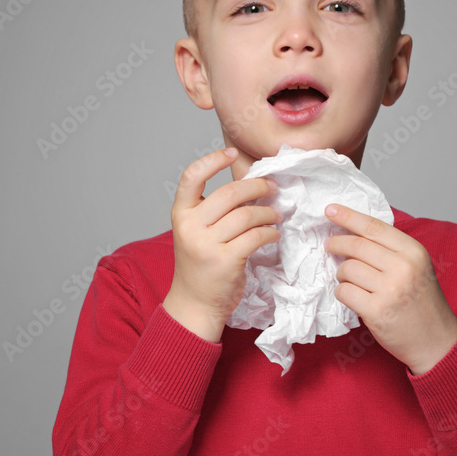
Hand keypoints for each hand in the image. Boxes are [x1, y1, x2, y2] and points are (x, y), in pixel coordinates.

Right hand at [163, 147, 280, 341]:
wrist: (194, 303)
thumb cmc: (201, 263)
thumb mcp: (197, 231)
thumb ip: (214, 208)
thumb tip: (250, 179)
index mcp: (181, 213)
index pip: (191, 176)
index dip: (213, 160)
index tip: (232, 152)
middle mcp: (190, 226)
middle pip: (229, 193)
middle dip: (256, 186)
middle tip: (272, 188)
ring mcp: (206, 244)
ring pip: (246, 215)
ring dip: (267, 213)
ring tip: (275, 216)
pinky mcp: (225, 261)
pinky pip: (255, 237)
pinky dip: (269, 233)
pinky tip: (273, 234)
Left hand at [324, 204, 456, 374]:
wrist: (435, 341)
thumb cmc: (422, 302)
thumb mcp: (417, 266)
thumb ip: (391, 249)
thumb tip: (353, 231)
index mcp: (414, 251)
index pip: (374, 227)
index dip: (348, 216)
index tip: (330, 210)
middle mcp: (403, 268)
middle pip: (357, 245)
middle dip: (337, 243)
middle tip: (329, 246)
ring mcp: (390, 290)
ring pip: (348, 268)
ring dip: (341, 273)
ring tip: (349, 279)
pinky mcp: (376, 311)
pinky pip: (344, 291)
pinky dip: (342, 292)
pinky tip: (352, 296)